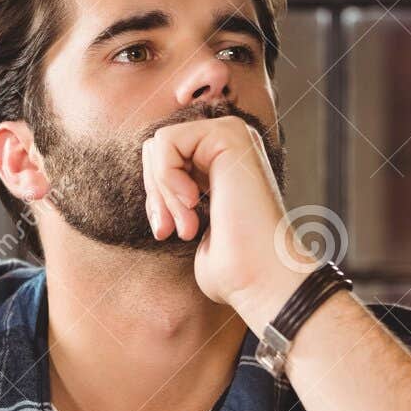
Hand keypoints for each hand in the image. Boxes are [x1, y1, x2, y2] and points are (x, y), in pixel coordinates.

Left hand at [141, 115, 316, 330]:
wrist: (259, 276)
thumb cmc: (232, 266)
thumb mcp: (189, 224)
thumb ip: (172, 197)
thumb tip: (151, 185)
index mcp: (222, 161)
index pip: (160, 159)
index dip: (154, 197)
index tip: (167, 232)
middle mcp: (230, 143)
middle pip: (155, 149)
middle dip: (155, 195)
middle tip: (172, 231)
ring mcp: (232, 134)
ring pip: (158, 145)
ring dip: (163, 192)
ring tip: (187, 225)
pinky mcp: (228, 134)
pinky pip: (166, 142)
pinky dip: (166, 178)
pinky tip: (193, 203)